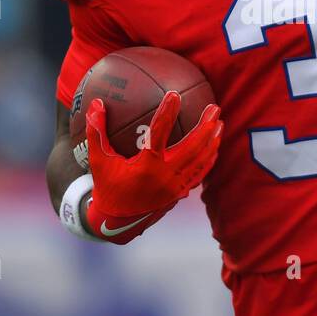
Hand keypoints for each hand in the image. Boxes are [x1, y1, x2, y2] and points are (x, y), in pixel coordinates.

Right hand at [83, 91, 222, 243]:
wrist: (116, 221)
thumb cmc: (107, 185)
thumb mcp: (98, 160)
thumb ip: (96, 132)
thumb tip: (96, 103)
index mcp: (145, 167)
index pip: (159, 133)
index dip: (167, 112)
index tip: (175, 94)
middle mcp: (164, 177)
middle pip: (192, 148)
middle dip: (206, 127)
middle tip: (215, 108)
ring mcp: (174, 187)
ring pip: (200, 161)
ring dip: (212, 141)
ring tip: (220, 123)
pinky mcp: (179, 193)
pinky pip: (199, 174)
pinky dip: (208, 159)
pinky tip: (214, 146)